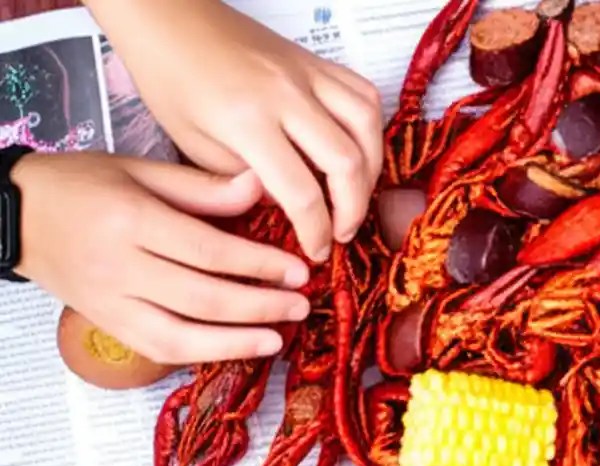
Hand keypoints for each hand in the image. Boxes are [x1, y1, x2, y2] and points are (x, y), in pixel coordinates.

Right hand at [13, 152, 308, 363]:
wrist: (13, 216)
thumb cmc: (80, 185)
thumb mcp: (139, 170)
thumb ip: (201, 186)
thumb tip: (260, 186)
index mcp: (131, 219)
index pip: (207, 250)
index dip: (258, 265)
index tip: (299, 269)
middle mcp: (120, 267)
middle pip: (201, 296)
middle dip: (259, 305)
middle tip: (301, 304)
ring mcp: (110, 302)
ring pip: (181, 334)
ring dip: (236, 341)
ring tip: (279, 337)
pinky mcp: (107, 324)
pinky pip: (159, 348)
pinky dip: (202, 353)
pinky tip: (238, 348)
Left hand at [86, 0, 382, 261]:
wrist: (171, 20)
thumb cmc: (172, 79)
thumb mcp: (193, 145)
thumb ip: (242, 180)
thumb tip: (285, 203)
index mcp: (246, 119)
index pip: (301, 191)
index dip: (316, 231)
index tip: (317, 251)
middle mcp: (286, 94)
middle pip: (347, 162)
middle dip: (353, 208)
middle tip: (343, 232)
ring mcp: (308, 73)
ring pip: (367, 126)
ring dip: (371, 170)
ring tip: (357, 196)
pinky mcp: (318, 61)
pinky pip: (365, 95)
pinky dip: (371, 130)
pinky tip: (360, 152)